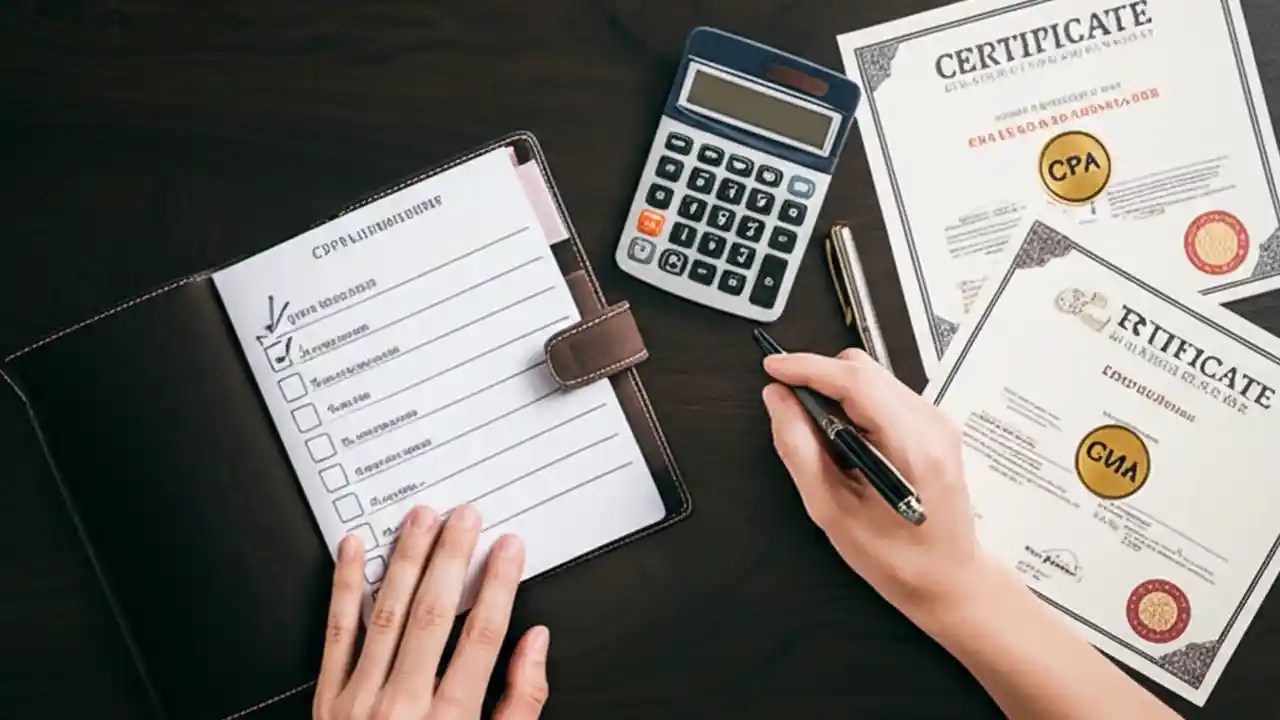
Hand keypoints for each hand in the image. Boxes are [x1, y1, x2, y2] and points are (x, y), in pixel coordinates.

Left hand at [314, 504, 549, 719]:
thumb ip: (520, 704)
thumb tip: (535, 644)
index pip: (481, 636)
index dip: (499, 585)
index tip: (509, 548)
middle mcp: (402, 707)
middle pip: (432, 614)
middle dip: (451, 557)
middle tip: (465, 515)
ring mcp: (359, 701)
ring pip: (385, 613)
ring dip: (404, 559)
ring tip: (420, 519)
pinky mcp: (327, 702)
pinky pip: (335, 633)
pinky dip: (343, 587)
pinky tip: (353, 550)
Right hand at [762, 350, 980, 618]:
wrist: (948, 578)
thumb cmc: (895, 558)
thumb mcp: (832, 511)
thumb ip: (799, 449)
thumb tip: (777, 400)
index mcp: (912, 447)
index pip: (855, 381)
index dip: (807, 367)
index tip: (772, 367)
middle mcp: (932, 424)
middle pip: (864, 369)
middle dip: (819, 377)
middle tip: (790, 410)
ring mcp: (937, 421)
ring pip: (873, 377)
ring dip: (837, 393)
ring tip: (824, 439)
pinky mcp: (934, 425)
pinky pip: (885, 393)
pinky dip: (856, 405)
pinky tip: (848, 443)